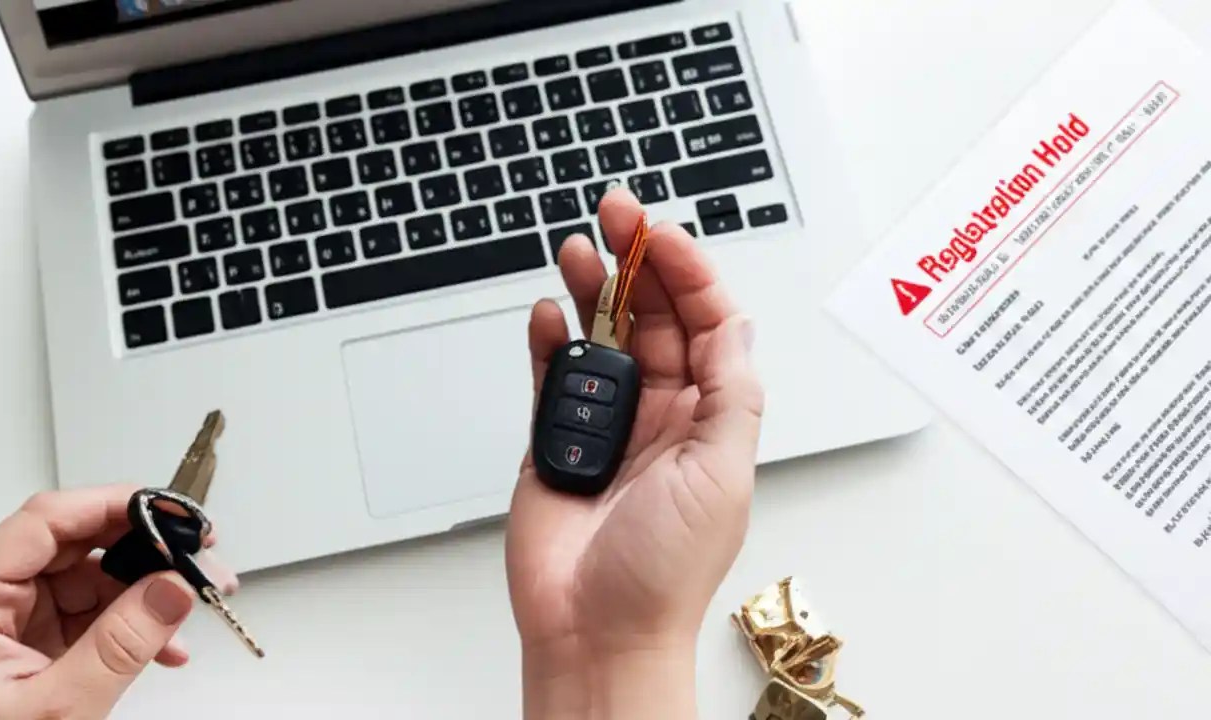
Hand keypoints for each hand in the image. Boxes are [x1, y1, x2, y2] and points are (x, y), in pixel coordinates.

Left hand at [0, 487, 236, 718]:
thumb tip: (173, 586)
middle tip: (201, 559)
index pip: (48, 520)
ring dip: (145, 592)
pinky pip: (87, 612)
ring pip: (88, 575)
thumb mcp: (60, 709)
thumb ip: (121, 645)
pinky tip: (164, 646)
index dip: (115, 505)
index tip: (173, 512)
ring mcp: (3, 619)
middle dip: (145, 550)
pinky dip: (129, 623)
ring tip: (190, 612)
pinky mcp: (25, 642)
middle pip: (74, 542)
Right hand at [507, 188, 763, 718]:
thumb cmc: (662, 573)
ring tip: (576, 249)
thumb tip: (735, 322)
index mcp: (710, 417)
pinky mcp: (557, 439)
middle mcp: (662, 412)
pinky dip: (549, 339)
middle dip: (637, 260)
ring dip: (591, 288)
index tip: (660, 233)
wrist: (595, 631)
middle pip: (653, 316)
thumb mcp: (723, 474)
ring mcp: (608, 423)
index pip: (707, 323)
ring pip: (601, 334)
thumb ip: (730, 392)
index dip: (687, 271)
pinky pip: (553, 374)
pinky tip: (548, 312)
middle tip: (615, 214)